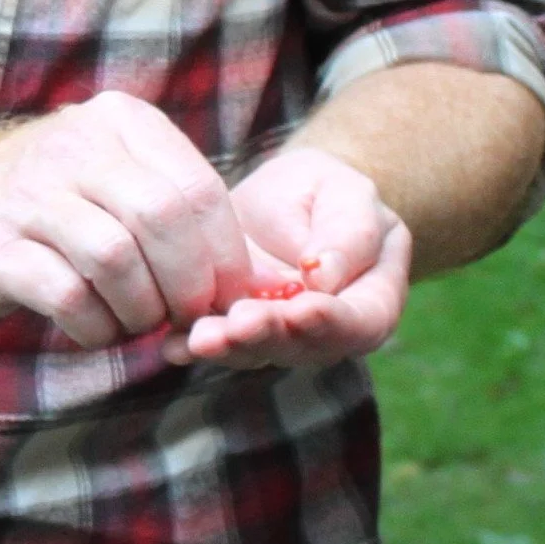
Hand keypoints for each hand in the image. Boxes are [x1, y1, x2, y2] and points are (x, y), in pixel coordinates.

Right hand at [0, 91, 254, 347]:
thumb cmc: (60, 197)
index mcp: (121, 120)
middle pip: (163, 219)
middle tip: (189, 315)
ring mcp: (27, 194)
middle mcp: (75, 146)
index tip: (231, 294)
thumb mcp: (119, 171)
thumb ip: (176, 206)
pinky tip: (97, 328)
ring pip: (116, 259)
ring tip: (139, 321)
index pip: (198, 187)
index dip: (225, 252)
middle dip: (189, 282)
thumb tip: (245, 279)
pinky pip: (66, 296)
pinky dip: (95, 326)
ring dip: (141, 308)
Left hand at [165, 146, 411, 370]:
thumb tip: (324, 276)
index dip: (331, 321)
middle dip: (268, 336)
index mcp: (372, 300)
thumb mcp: (349, 193)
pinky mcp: (234, 331)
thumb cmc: (328, 192)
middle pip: (302, 347)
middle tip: (239, 324)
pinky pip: (218, 342)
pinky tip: (172, 342)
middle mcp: (324, 333)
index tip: (302, 308)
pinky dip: (193, 344)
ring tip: (200, 336)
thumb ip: (350, 233)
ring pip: (256, 352)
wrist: (285, 198)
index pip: (360, 323)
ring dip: (228, 346)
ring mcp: (277, 338)